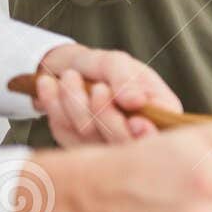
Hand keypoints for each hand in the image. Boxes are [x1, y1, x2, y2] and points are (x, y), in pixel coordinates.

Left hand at [33, 44, 182, 144]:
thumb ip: (126, 79)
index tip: (134, 120)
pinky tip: (50, 88)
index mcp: (160, 113)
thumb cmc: (101, 66)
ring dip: (73, 102)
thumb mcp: (116, 62)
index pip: (159, 136)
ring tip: (69, 76)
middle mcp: (136, 135)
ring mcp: (106, 146)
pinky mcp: (78, 148)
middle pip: (120, 142)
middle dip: (102, 111)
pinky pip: (63, 134)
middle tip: (97, 86)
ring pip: (88, 137)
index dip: (147, 136)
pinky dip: (54, 107)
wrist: (70, 69)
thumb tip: (136, 101)